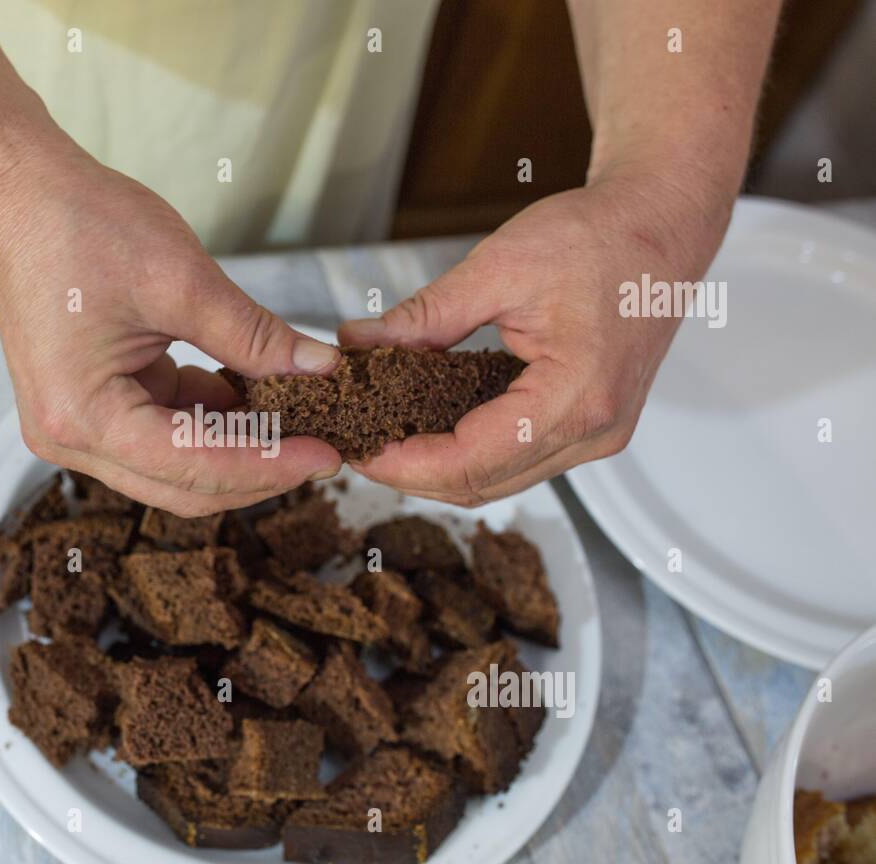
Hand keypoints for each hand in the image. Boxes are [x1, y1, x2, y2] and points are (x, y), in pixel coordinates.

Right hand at [0, 139, 342, 516]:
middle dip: (257, 469)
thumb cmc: (78, 223)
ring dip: (237, 446)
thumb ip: (254, 336)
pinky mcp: (92, 406)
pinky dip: (211, 420)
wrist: (18, 190)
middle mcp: (70, 438)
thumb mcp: (181, 280)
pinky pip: (163, 433)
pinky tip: (255, 394)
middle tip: (325, 446)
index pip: (194, 468)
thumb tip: (320, 369)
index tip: (328, 454)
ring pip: (176, 466)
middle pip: (183, 486)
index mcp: (82, 417)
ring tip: (299, 418)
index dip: (269, 465)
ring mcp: (77, 427)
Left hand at [338, 170, 733, 505]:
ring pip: (499, 482)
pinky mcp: (590, 428)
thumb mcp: (498, 267)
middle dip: (411, 474)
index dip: (405, 464)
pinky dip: (468, 454)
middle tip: (357, 443)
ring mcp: (597, 437)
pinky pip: (518, 461)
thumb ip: (423, 317)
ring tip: (384, 436)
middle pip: (482, 486)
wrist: (661, 224)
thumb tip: (357, 344)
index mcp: (577, 395)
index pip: (472, 461)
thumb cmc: (598, 236)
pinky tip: (428, 429)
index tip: (356, 447)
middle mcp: (594, 432)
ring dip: (437, 469)